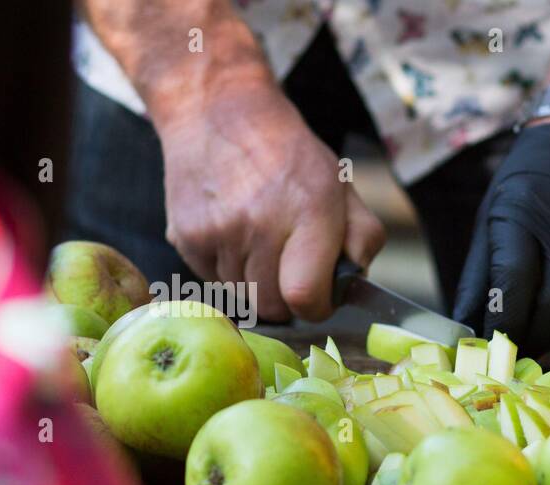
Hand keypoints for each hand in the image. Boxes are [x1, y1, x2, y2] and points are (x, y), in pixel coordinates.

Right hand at [155, 80, 384, 322]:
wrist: (216, 111)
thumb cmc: (289, 155)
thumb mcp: (341, 185)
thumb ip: (364, 236)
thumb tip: (356, 279)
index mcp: (308, 211)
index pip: (306, 297)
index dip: (317, 307)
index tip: (320, 296)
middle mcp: (259, 224)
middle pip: (273, 307)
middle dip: (288, 299)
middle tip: (291, 269)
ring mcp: (218, 232)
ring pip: (243, 296)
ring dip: (257, 283)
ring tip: (262, 243)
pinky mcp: (186, 237)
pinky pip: (213, 280)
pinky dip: (228, 269)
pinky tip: (235, 235)